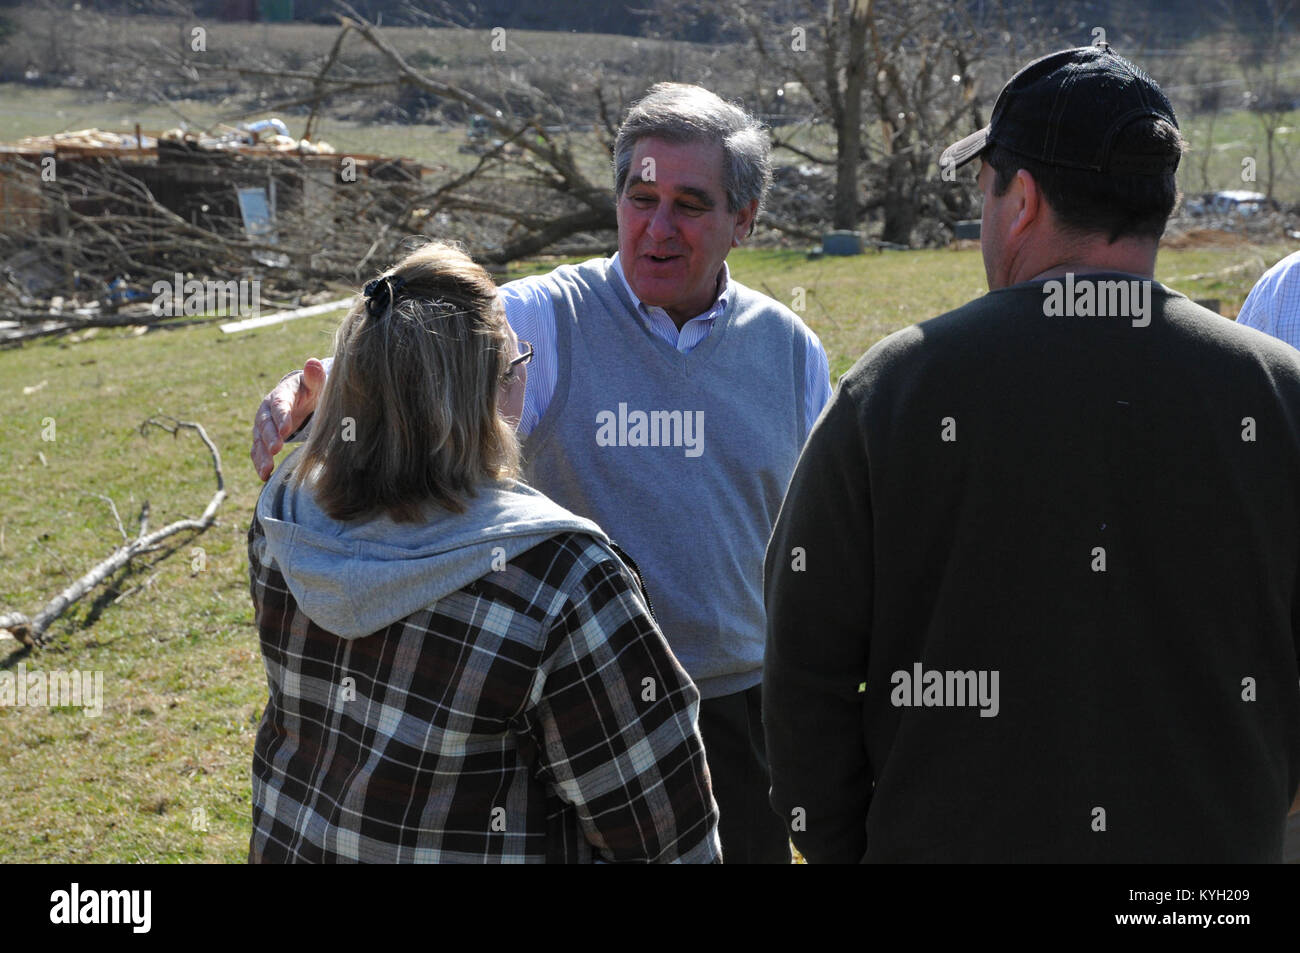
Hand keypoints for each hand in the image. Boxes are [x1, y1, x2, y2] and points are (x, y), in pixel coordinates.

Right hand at [251, 358, 326, 480]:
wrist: (300, 399)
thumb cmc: (311, 391)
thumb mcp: (315, 383)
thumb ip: (314, 376)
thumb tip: (313, 362)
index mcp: (281, 395)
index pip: (280, 405)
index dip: (282, 416)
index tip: (287, 429)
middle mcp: (267, 411)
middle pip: (266, 424)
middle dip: (270, 437)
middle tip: (276, 449)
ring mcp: (263, 426)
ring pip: (258, 440)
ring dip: (262, 455)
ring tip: (267, 469)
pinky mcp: (263, 440)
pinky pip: (258, 451)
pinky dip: (259, 463)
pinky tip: (264, 476)